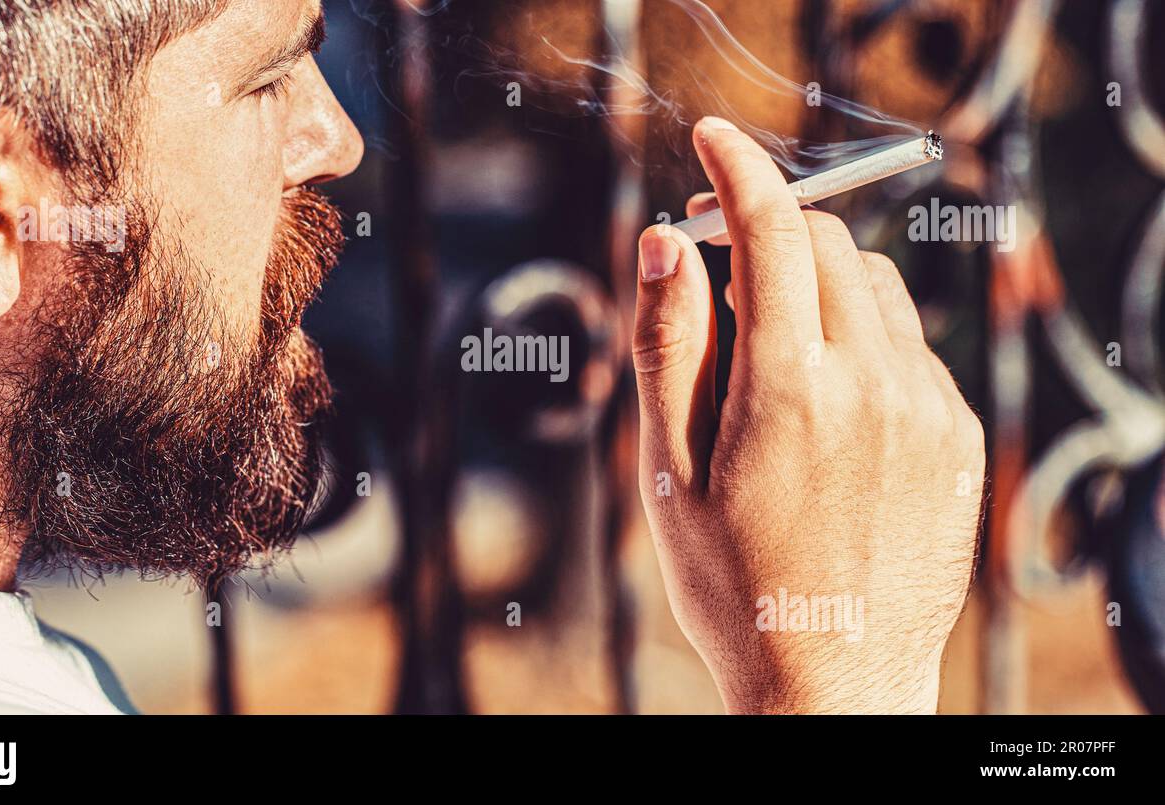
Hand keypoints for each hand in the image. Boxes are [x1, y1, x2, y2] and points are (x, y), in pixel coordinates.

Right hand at [633, 117, 983, 713]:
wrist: (833, 680)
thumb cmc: (732, 582)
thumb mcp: (668, 470)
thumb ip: (669, 345)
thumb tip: (670, 241)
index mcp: (789, 389)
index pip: (770, 231)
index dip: (738, 169)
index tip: (711, 139)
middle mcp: (873, 384)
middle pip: (826, 244)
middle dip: (768, 230)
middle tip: (718, 267)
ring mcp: (926, 409)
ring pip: (874, 286)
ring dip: (817, 283)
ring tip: (771, 352)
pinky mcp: (955, 435)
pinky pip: (909, 343)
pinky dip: (861, 336)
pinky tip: (826, 401)